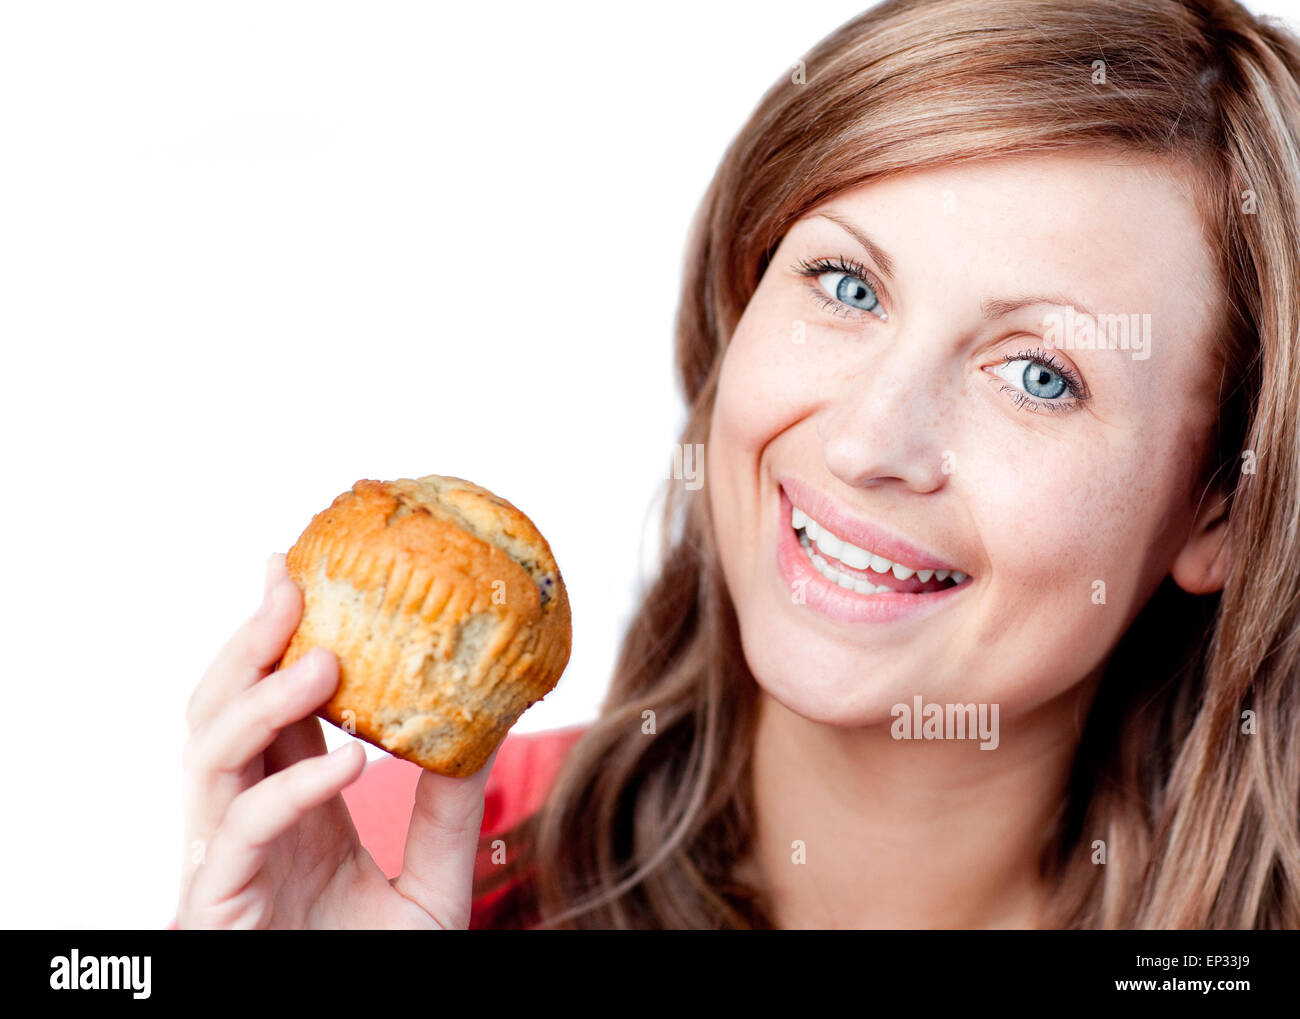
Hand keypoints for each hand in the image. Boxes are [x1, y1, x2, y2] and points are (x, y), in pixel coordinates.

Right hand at [176, 553, 498, 927]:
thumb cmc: (379, 974)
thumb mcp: (432, 883)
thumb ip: (449, 813)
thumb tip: (485, 727)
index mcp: (290, 810)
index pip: (271, 709)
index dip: (277, 639)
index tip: (301, 570)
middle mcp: (247, 824)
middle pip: (220, 711)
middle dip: (249, 640)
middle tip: (288, 577)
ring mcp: (223, 863)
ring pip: (210, 756)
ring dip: (263, 697)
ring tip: (324, 656)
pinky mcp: (215, 906)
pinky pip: (239, 831)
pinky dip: (291, 787)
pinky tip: (349, 764)